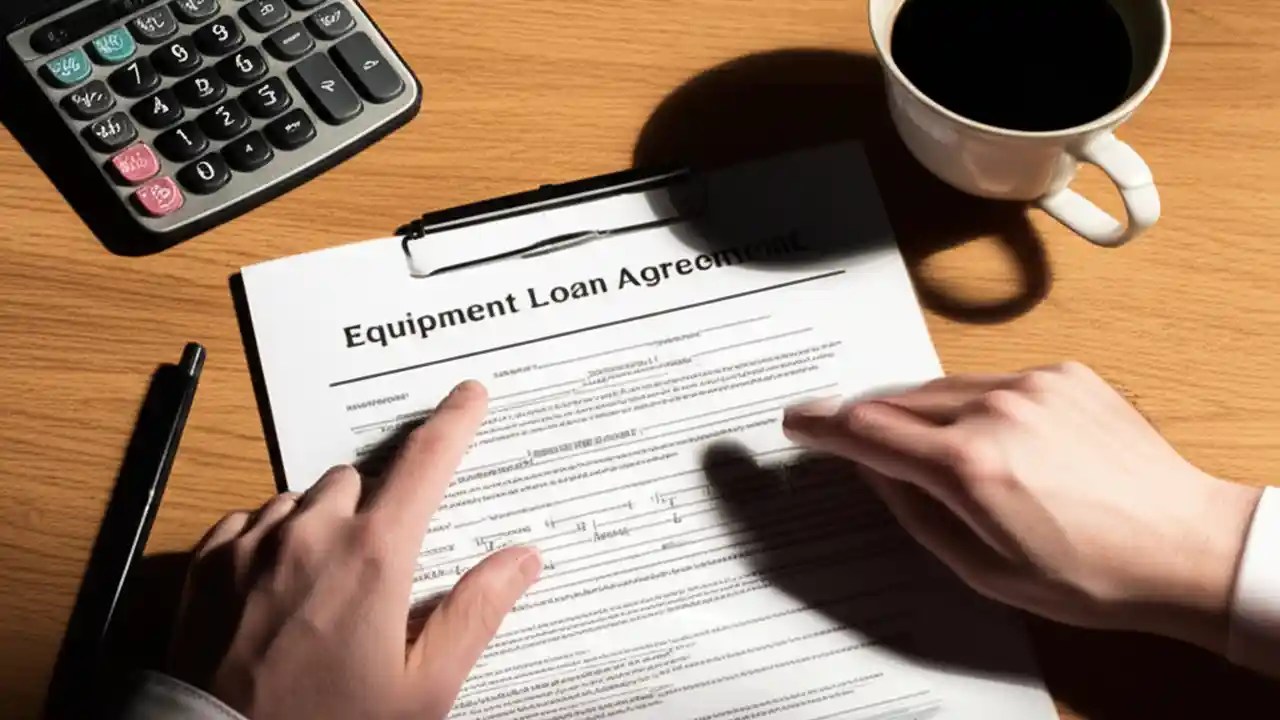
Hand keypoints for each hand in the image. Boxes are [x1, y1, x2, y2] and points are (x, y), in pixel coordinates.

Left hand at [169, 381, 540, 718]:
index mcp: (375, 555)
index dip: (455, 421)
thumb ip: (475, 614)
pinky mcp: (208, 559)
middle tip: (377, 565)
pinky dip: (269, 540)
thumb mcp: (422, 687)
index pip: (427, 462)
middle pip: (359, 479)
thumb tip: (522, 558)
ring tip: (321, 587)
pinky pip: (251, 520)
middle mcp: (313, 532)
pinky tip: (275, 588)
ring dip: (320, 523)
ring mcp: (254, 541)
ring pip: (302, 498)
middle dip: (374, 507)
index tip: (470, 394)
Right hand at [783, 362, 1261, 652]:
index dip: (823, 426)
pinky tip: (994, 438)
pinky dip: (975, 404)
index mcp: (968, 466)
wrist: (1185, 545)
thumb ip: (914, 512)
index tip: (797, 421)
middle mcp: (995, 410)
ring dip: (923, 413)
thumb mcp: (982, 569)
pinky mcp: (1064, 373)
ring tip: (935, 453)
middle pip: (898, 401)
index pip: (868, 431)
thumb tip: (874, 469)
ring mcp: (1032, 384)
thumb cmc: (1089, 575)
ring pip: (943, 388)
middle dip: (870, 421)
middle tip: (850, 439)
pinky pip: (992, 381)